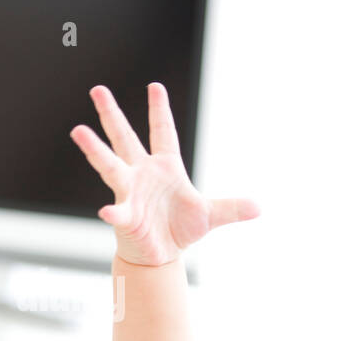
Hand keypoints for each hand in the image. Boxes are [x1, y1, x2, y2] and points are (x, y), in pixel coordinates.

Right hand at [70, 83, 259, 265]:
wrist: (160, 255)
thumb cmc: (179, 228)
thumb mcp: (210, 215)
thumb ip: (232, 208)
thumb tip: (260, 207)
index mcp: (165, 167)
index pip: (163, 132)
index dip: (159, 110)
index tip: (155, 86)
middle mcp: (142, 173)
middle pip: (125, 138)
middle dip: (112, 114)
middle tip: (97, 89)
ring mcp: (130, 192)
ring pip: (110, 165)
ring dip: (95, 149)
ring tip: (79, 131)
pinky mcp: (126, 216)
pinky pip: (117, 212)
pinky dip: (113, 212)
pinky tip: (107, 211)